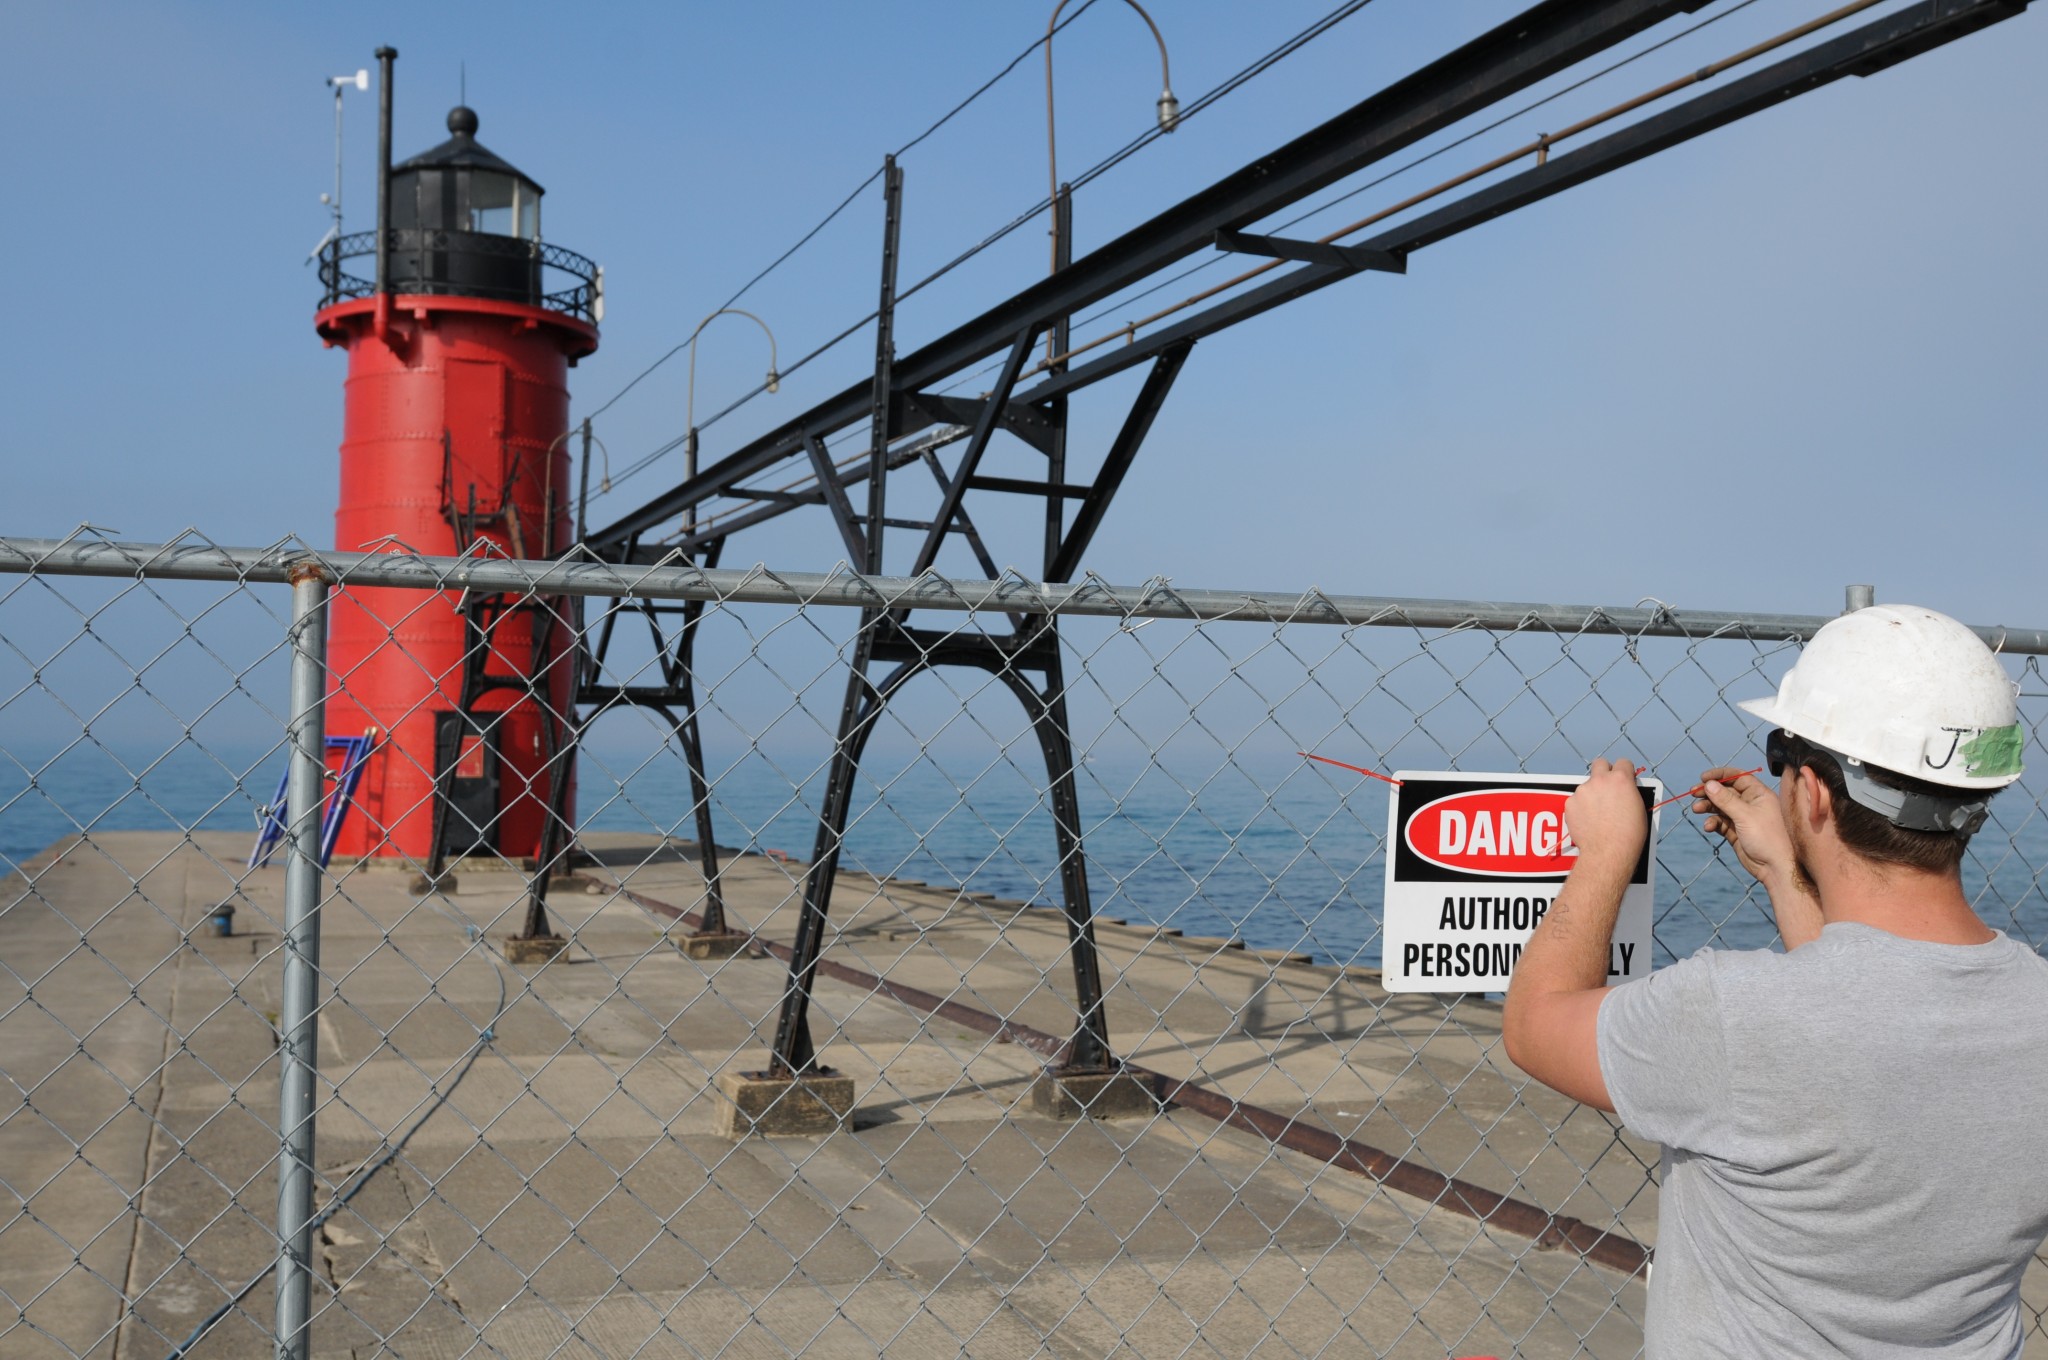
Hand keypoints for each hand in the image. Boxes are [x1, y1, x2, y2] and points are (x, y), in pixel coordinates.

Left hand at [1564, 757, 1647, 871]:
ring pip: (1587, 786)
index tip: (1623, 777)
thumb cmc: (1629, 835)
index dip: (1624, 771)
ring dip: (1592, 794)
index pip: (1623, 762)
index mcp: (1621, 780)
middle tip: (1607, 785)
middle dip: (1604, 772)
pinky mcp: (1570, 802)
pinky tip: (1588, 820)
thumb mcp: (1639, 808)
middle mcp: (1601, 780)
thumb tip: (1626, 791)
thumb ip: (1630, 793)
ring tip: (1598, 814)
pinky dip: (1581, 808)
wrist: (1608, 852)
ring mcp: (1583, 790)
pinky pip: (1576, 801)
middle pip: (1600, 764)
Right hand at [1695, 766, 1821, 946]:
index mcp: (1759, 795)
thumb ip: (1725, 799)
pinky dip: (1713, 822)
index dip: (1720, 776)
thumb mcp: (1745, 815)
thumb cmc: (1768, 838)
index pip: (1738, 777)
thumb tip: (1708, 784)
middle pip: (1726, 792)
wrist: (1775, 868)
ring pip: (1721, 807)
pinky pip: (1721, 822)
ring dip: (1708, 807)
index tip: (1703, 777)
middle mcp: (1752, 804)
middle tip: (1693, 793)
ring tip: (1697, 810)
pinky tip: (1709, 827)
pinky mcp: (1737, 832)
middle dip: (1710, 792)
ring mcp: (1744, 818)